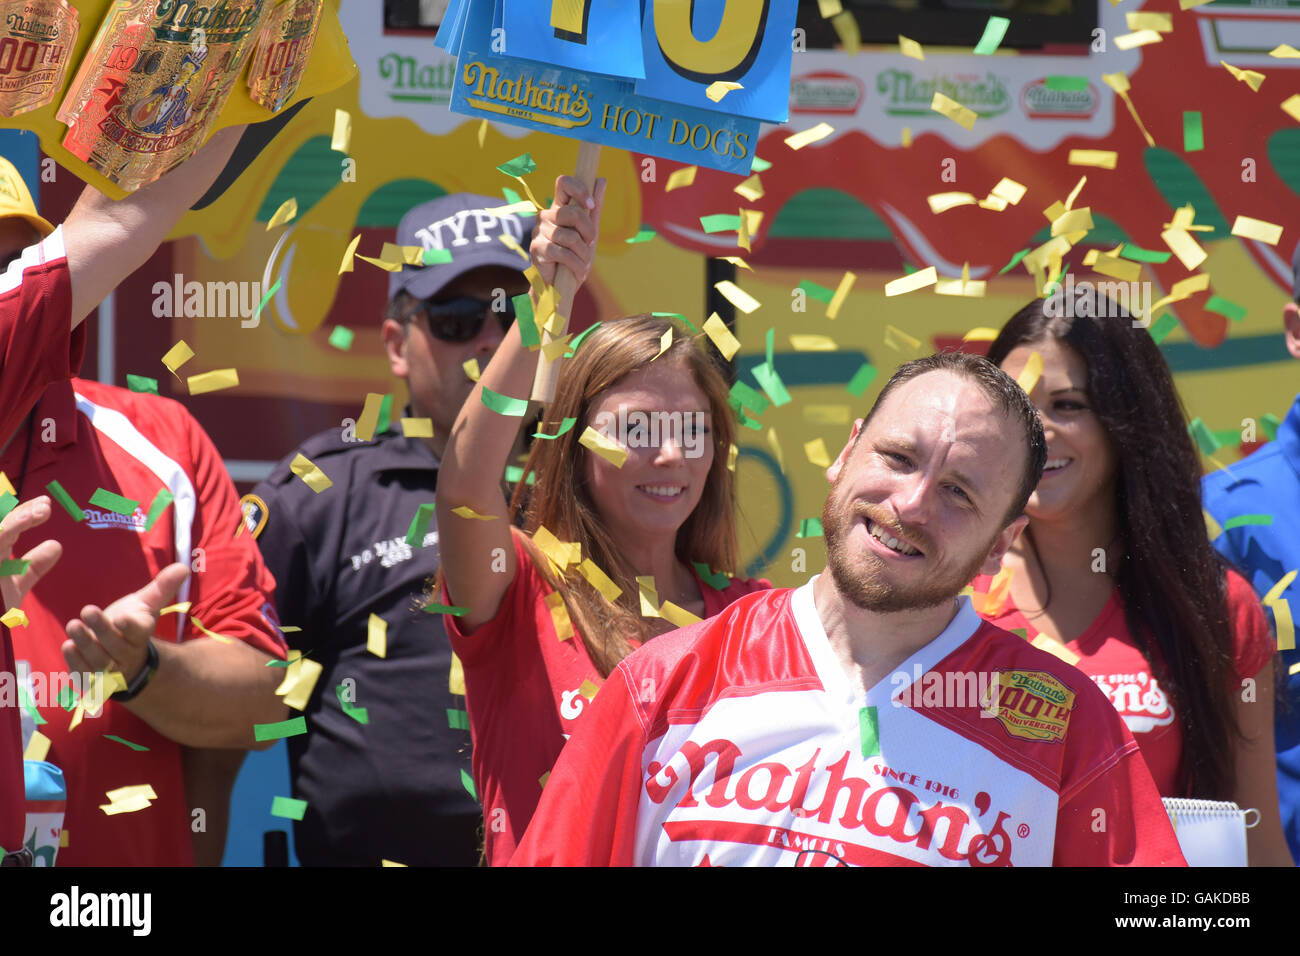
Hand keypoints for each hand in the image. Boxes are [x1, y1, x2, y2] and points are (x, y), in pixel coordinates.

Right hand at [0, 496, 60, 612]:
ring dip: (16, 517)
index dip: (22, 515)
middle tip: (46, 505)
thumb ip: (33, 565)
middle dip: (20, 511)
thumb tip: (56, 545)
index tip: (45, 507)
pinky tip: (27, 520)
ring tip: (43, 510)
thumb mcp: (14, 585)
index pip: (3, 528)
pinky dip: (9, 527)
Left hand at [63, 562, 189, 688]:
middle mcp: (126, 655)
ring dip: (85, 644)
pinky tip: (68, 646)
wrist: (125, 657)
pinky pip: (84, 673)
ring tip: (73, 625)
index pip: (138, 632)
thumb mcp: (146, 605)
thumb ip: (162, 588)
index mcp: (140, 635)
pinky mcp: (91, 678)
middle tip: (87, 610)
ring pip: (98, 660)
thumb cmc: (132, 624)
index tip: (120, 617)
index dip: (130, 626)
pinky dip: (75, 661)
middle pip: (115, 646)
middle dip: (101, 629)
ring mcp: (109, 670)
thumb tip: (184, 567)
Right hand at [530, 175, 606, 287]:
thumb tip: (601, 180)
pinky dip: (576, 265)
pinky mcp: (537, 249)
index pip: (563, 183)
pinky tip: (578, 272)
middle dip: (588, 231)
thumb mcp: (589, 232)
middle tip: (590, 244)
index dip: (579, 189)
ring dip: (583, 254)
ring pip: (570, 237)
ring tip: (583, 263)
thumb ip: (594, 208)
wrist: (560, 286)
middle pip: (572, 212)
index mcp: (559, 208)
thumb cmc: (574, 256)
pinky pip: (564, 253)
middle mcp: (547, 216)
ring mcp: (540, 232)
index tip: (591, 205)